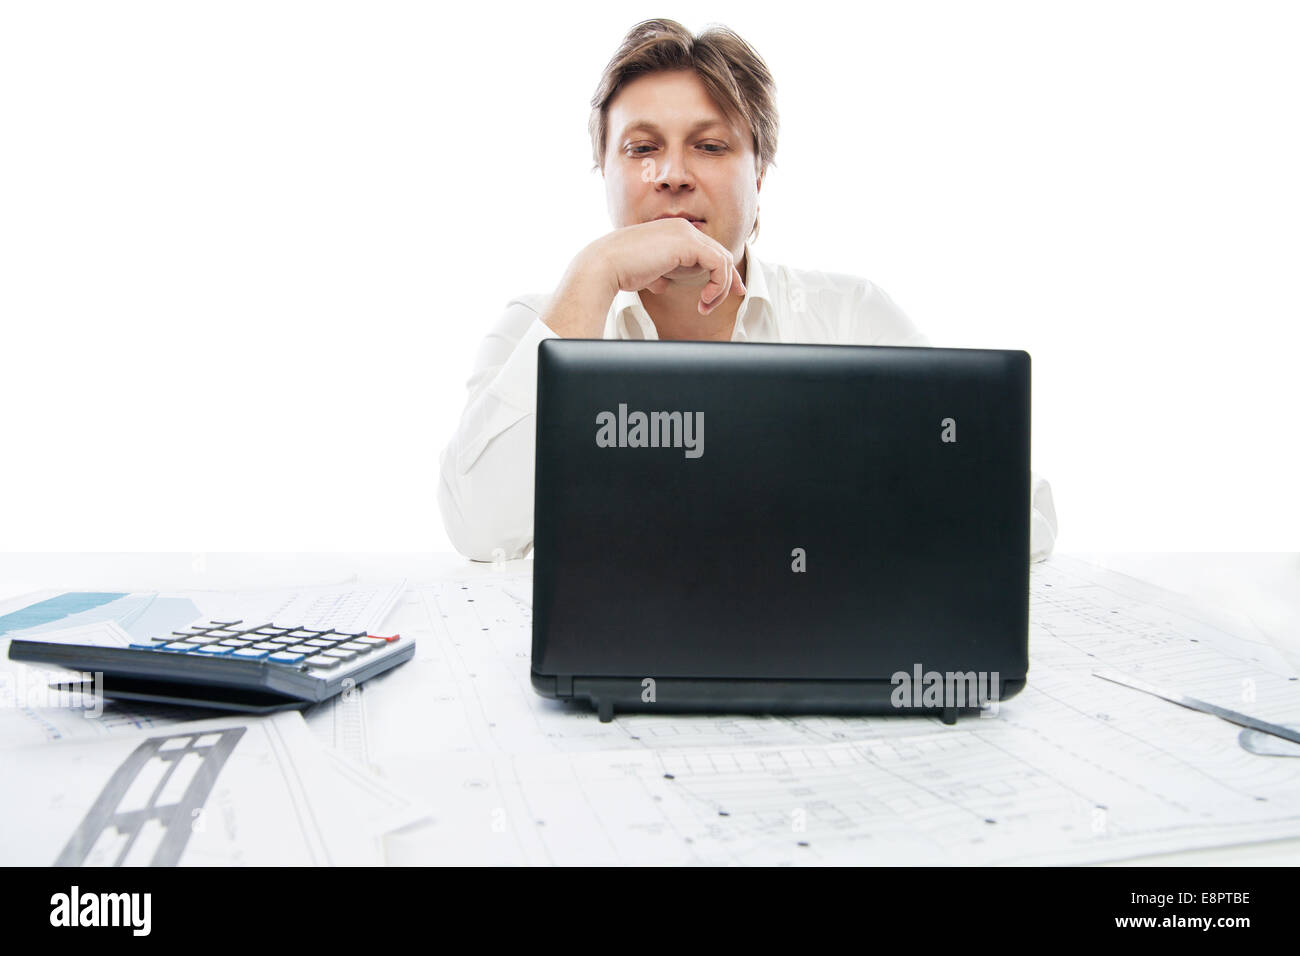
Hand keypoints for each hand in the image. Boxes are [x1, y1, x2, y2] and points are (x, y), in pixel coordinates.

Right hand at [589, 218, 746, 314]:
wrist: (605, 265)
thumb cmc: (620, 270)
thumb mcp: (645, 272)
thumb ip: (658, 274)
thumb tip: (662, 285)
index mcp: (674, 232)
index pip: (708, 250)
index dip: (721, 271)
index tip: (727, 290)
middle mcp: (683, 228)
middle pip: (720, 253)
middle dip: (729, 278)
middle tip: (731, 297)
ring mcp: (687, 233)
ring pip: (722, 260)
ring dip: (720, 287)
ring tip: (705, 306)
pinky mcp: (688, 244)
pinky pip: (717, 264)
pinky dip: (717, 284)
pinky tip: (705, 299)